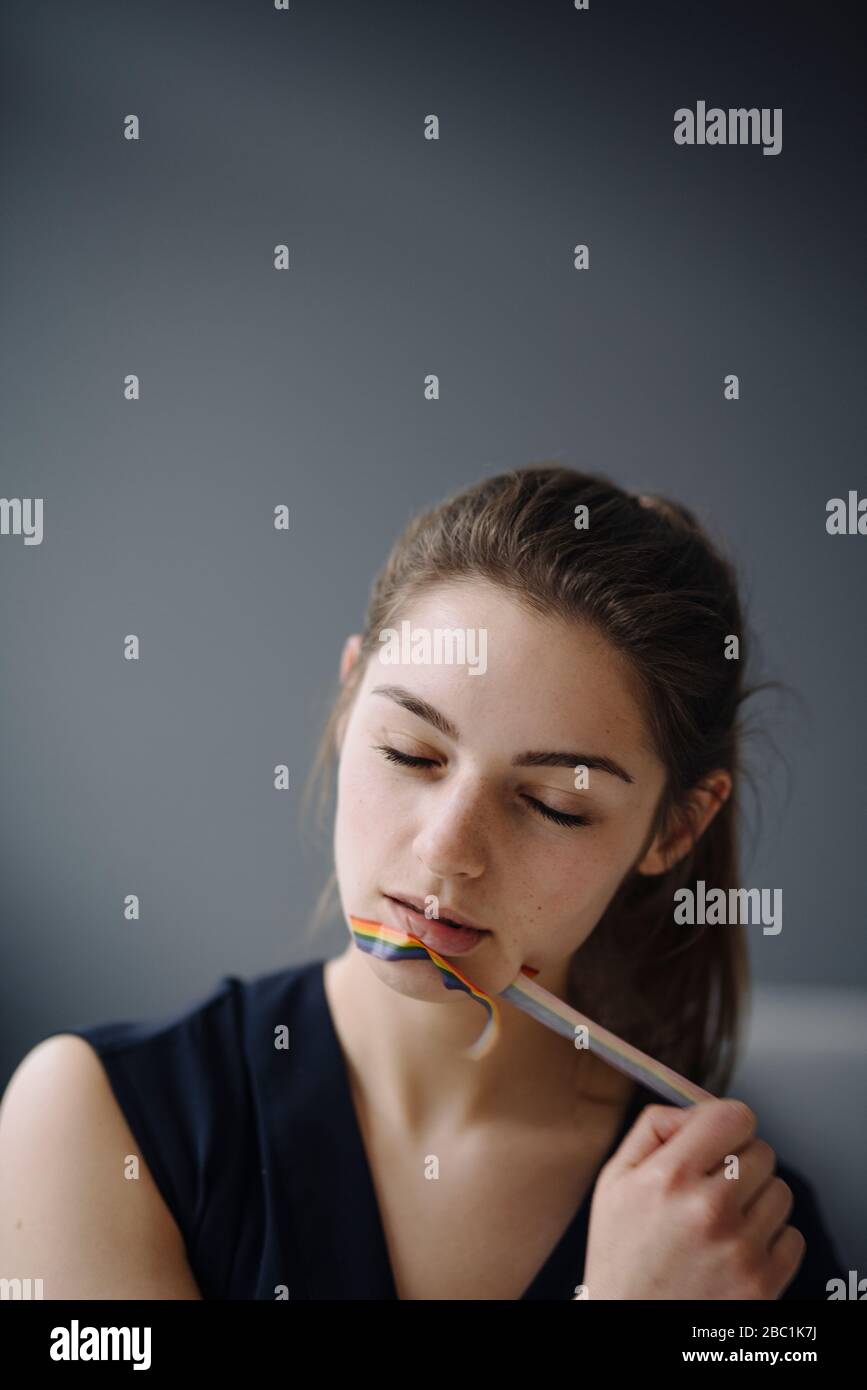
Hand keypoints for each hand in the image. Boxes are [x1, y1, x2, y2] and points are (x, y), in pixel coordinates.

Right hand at [581, 1098, 805, 1298]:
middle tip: (714, 1188)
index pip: (735, 1116)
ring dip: (757, 1202)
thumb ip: (654, 1128)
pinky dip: (770, 1241)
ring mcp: (740, 1249)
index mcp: (670, 1176)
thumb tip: (695, 1107)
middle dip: (740, 1164)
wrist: (628, 1324)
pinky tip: (736, 1250)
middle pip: (762, 1152)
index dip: (728, 1124)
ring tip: (723, 1223)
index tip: (719, 1139)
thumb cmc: (622, 1252)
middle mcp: (708, 1209)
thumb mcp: (615, 1179)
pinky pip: (792, 1237)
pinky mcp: (763, 1283)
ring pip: (781, 1192)